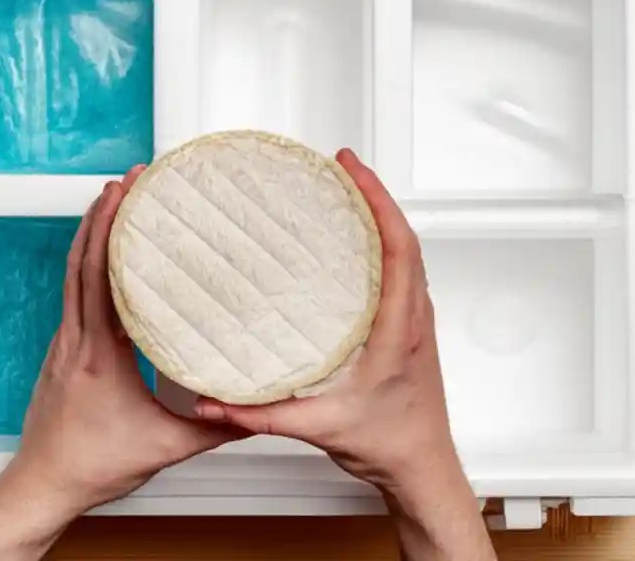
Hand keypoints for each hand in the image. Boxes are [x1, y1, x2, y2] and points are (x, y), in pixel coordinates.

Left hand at [0, 167, 241, 559]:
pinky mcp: (64, 353)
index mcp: (98, 353)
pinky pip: (74, 297)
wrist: (44, 485)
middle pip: (81, 261)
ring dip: (91, 236)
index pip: (99, 276)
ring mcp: (65, 344)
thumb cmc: (91, 465)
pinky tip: (106, 262)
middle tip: (125, 180)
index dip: (111, 229)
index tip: (125, 193)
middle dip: (102, 215)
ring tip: (112, 203)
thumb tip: (254, 406)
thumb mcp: (164, 446)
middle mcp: (75, 340)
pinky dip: (87, 266)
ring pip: (72, 276)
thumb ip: (214, 426)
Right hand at [195, 149, 495, 559]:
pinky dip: (385, 242)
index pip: (398, 249)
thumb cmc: (389, 447)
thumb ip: (260, 416)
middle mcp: (414, 319)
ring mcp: (417, 322)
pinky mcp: (412, 329)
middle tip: (342, 165)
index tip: (353, 172)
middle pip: (404, 237)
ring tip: (349, 191)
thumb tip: (212, 403)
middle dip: (375, 194)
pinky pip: (403, 271)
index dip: (377, 202)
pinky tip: (359, 241)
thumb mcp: (319, 428)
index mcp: (398, 332)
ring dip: (382, 216)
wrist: (422, 469)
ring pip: (408, 252)